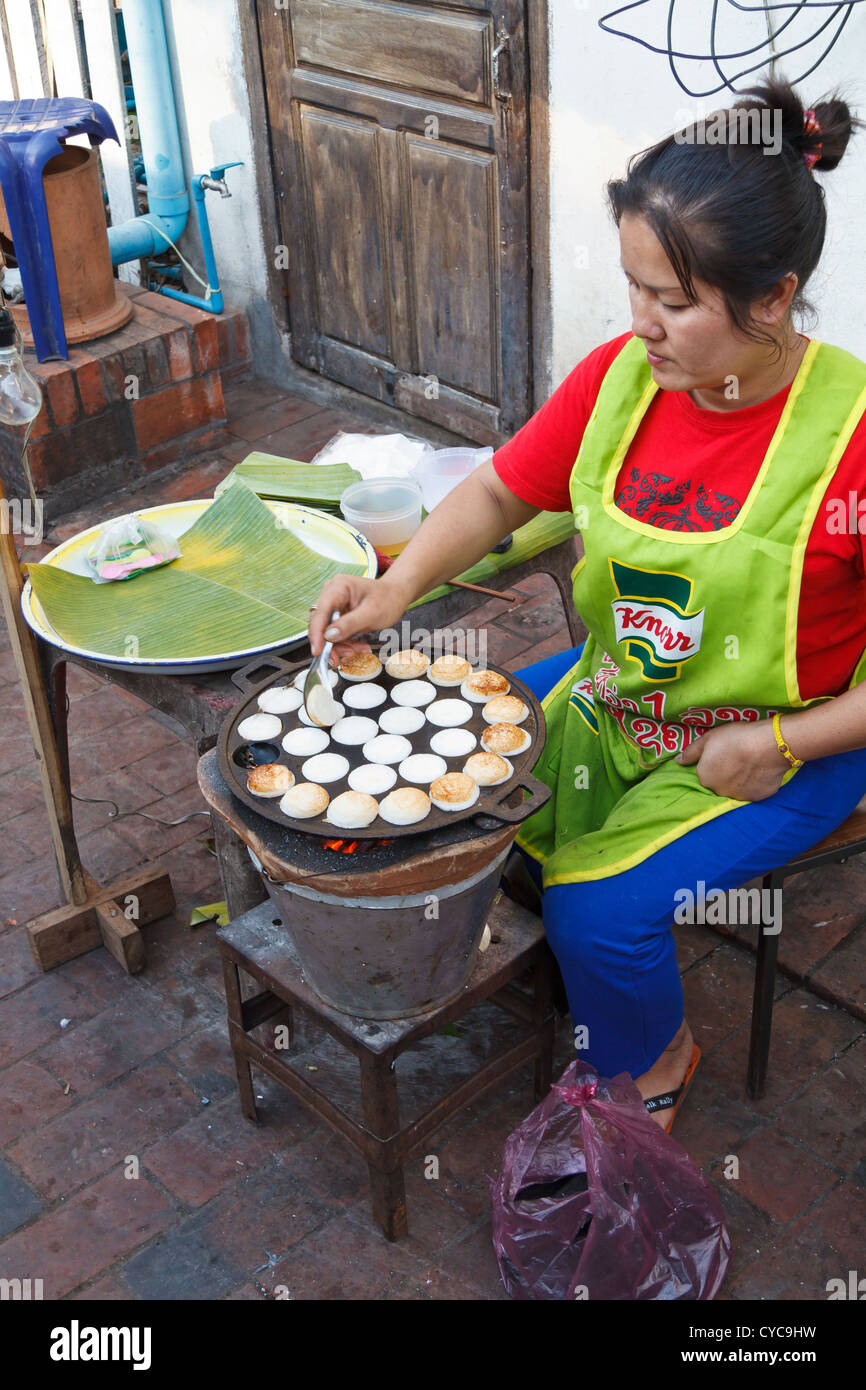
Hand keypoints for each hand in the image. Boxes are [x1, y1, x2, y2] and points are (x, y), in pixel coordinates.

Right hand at [308, 573, 410, 665]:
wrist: (396, 596)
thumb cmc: (388, 599)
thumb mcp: (372, 613)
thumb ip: (350, 624)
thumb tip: (329, 636)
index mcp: (338, 587)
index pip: (320, 611)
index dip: (316, 633)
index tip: (317, 651)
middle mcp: (332, 594)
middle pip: (320, 623)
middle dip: (330, 643)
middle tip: (341, 657)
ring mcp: (333, 605)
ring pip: (326, 632)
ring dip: (340, 645)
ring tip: (358, 649)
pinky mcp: (337, 615)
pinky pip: (335, 634)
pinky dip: (345, 643)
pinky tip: (358, 646)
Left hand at [676, 720, 791, 800]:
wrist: (768, 745)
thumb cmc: (735, 738)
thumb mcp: (708, 739)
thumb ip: (690, 752)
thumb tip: (677, 761)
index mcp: (705, 777)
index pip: (706, 771)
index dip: (716, 761)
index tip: (726, 752)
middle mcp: (719, 791)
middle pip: (720, 782)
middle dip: (727, 773)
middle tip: (739, 758)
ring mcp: (738, 796)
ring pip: (736, 789)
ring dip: (740, 780)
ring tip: (751, 764)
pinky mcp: (757, 798)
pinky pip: (754, 791)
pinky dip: (756, 783)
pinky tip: (761, 770)